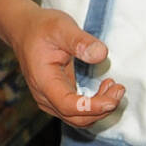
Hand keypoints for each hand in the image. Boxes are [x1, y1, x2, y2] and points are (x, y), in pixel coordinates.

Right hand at [6, 4, 124, 126]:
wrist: (25, 29)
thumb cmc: (42, 28)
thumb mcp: (62, 28)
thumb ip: (80, 41)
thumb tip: (100, 54)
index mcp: (44, 82)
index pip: (68, 105)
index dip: (93, 107)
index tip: (113, 98)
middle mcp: (45, 96)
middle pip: (76, 118)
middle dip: (101, 109)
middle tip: (120, 89)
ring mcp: (51, 98)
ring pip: (78, 118)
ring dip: (100, 108)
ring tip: (114, 86)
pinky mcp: (58, 95)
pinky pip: (78, 110)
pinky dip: (95, 105)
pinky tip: (105, 87)